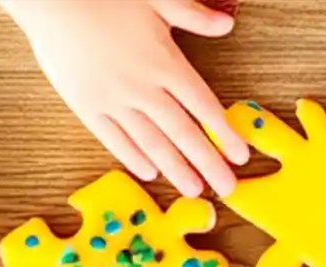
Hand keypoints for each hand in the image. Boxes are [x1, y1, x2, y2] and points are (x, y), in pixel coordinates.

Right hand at [2, 0, 249, 196]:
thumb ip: (194, 15)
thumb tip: (227, 23)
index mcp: (166, 63)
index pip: (204, 107)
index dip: (224, 134)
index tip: (240, 156)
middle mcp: (143, 88)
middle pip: (183, 132)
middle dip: (208, 163)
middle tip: (227, 189)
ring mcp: (113, 100)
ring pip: (151, 142)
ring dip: (175, 168)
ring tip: (194, 190)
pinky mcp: (85, 105)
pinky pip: (112, 137)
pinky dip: (131, 156)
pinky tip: (149, 173)